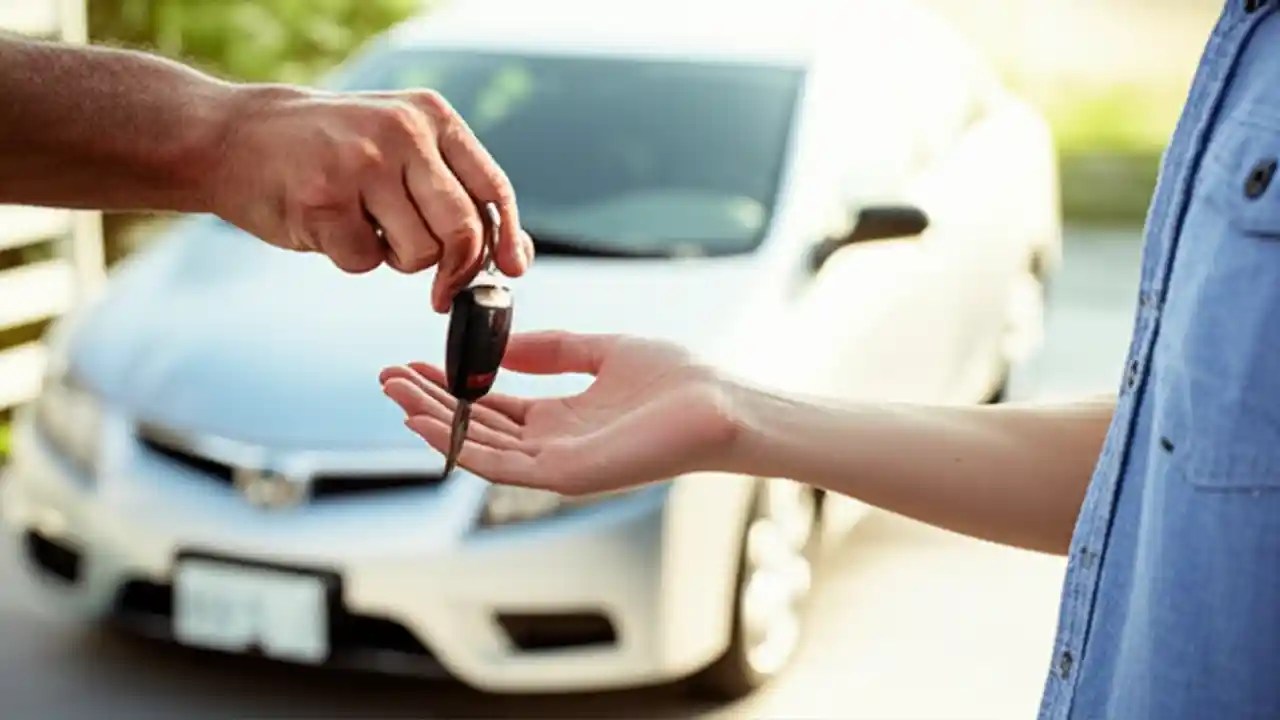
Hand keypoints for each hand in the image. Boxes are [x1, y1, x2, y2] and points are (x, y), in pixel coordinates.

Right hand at [213, 86, 533, 310]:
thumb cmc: (332, 150)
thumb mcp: (401, 146)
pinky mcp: (324, 200)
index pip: (492, 187)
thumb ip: (455, 191)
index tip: (512, 271)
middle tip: (441, 291)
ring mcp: (362, 164)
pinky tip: (327, 224)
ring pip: (419, 254)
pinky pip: (366, 262)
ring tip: (365, 226)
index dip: (508, 238)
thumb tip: (516, 256)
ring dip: (396, 259)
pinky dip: (351, 258)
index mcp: (431, 115)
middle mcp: (402, 133)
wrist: (236, 136)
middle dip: (457, 270)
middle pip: (463, 230)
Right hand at [379, 332, 740, 494]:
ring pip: (480, 443)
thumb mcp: (602, 350)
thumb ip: (553, 349)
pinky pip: (500, 464)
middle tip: (386, 377)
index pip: (493, 403)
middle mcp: (553, 443)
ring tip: (394, 394)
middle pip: (477, 423)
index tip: (414, 363)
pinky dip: (460, 444)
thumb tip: (506, 344)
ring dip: (434, 420)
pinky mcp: (565, 474)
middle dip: (430, 400)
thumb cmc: (676, 381)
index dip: (452, 385)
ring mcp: (557, 462)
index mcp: (562, 416)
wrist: (718, 405)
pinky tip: (427, 420)